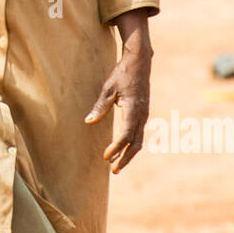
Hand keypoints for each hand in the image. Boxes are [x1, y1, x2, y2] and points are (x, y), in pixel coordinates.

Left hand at [84, 39, 151, 173]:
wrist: (140, 62)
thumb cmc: (122, 74)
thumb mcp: (108, 88)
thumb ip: (100, 106)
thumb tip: (88, 122)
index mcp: (133, 108)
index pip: (126, 134)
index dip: (116, 147)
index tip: (106, 157)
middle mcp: (142, 114)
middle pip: (136, 143)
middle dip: (125, 158)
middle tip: (113, 170)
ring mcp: (144, 114)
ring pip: (138, 140)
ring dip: (128, 153)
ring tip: (116, 164)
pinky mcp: (143, 113)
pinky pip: (138, 133)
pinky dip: (131, 144)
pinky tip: (121, 149)